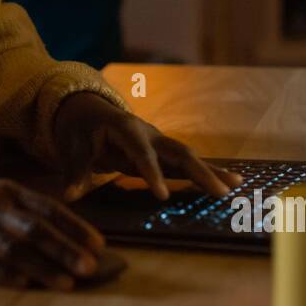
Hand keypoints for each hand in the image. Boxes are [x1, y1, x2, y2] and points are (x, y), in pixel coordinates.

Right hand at [0, 178, 104, 290]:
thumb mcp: (1, 194)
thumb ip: (31, 210)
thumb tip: (73, 236)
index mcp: (8, 190)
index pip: (48, 208)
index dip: (75, 227)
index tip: (99, 245)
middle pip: (34, 229)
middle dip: (65, 249)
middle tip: (89, 267)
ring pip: (13, 250)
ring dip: (42, 267)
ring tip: (66, 283)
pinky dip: (6, 275)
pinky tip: (26, 284)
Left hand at [53, 91, 242, 200]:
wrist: (87, 110)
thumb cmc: (80, 129)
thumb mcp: (73, 148)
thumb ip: (75, 171)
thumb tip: (68, 195)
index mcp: (124, 127)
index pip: (140, 151)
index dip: (151, 172)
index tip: (161, 195)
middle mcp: (149, 132)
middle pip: (177, 151)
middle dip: (199, 172)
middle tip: (219, 192)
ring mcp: (160, 141)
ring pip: (189, 157)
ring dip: (212, 171)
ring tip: (236, 186)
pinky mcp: (164, 152)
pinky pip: (187, 163)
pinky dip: (209, 172)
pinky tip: (232, 181)